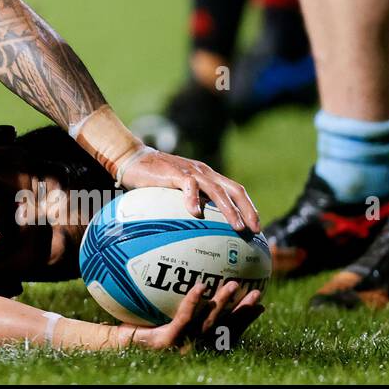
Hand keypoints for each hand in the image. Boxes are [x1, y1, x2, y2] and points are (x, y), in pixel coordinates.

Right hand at [119, 146, 260, 233]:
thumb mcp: (175, 191)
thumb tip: (197, 229)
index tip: (256, 227)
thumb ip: (188, 203)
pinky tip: (195, 212)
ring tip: (236, 226)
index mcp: (207, 176)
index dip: (249, 207)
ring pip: (216, 189)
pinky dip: (193, 199)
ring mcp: (190, 171)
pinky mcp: (174, 172)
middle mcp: (204, 173)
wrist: (132, 158)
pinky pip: (188, 185)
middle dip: (247, 210)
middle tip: (255, 230)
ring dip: (229, 209)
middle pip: (234, 189)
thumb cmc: (152, 179)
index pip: (235, 190)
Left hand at [134, 281, 264, 351]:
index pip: (228, 331)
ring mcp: (182, 344)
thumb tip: (194, 281)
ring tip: (232, 284)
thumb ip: (179, 306)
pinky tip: (199, 286)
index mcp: (198, 341)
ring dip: (222, 303)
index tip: (261, 304)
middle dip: (242, 311)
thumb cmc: (140, 328)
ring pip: (208, 323)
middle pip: (224, 328)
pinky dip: (193, 302)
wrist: (118, 344)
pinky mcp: (168, 340)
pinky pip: (184, 317)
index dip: (245, 318)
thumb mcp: (163, 315)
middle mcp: (194, 346)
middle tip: (256, 292)